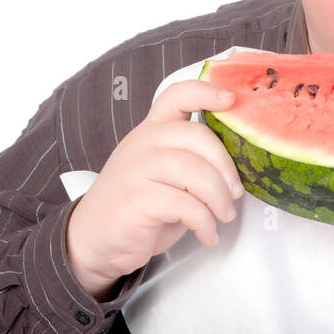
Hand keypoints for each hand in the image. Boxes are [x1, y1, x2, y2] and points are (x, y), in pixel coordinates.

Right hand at [65, 79, 245, 299]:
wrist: (95, 241)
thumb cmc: (139, 208)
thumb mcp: (166, 177)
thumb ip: (193, 162)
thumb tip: (239, 167)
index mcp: (151, 132)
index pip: (176, 95)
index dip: (206, 92)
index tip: (232, 99)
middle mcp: (143, 143)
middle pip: (198, 136)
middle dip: (226, 167)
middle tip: (235, 193)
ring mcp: (136, 169)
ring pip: (195, 171)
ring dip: (219, 198)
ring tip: (223, 216)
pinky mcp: (136, 199)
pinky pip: (186, 205)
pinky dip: (205, 223)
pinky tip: (207, 234)